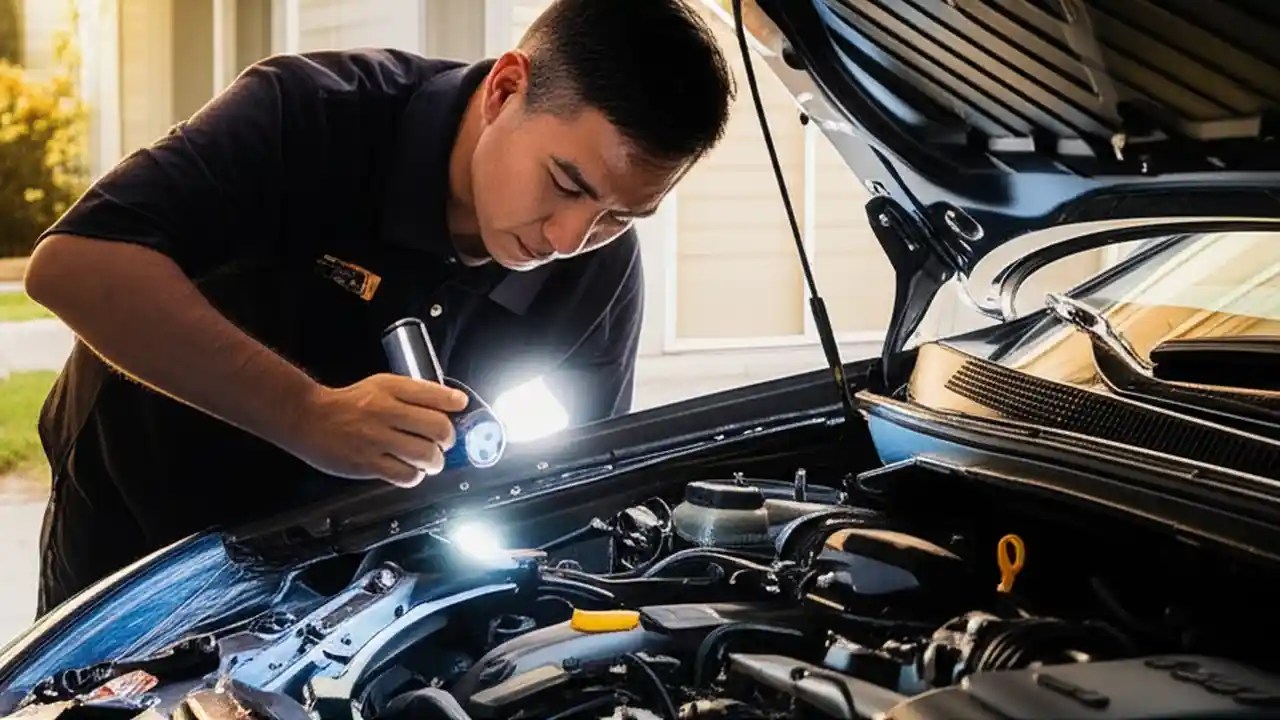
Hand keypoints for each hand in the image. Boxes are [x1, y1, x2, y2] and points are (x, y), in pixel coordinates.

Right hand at [287, 374, 469, 486]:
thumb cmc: (349, 403)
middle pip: (437, 428)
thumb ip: (416, 393)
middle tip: (444, 442)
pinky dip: (416, 476)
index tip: (460, 408)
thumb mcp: (382, 386)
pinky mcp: (367, 463)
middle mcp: (385, 412)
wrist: (309, 418)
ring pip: (426, 455)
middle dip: (448, 439)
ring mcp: (376, 439)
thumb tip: (455, 402)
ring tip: (430, 461)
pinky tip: (411, 471)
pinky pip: (406, 475)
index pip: (435, 394)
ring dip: (435, 461)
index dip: (454, 403)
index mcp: (391, 389)